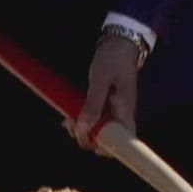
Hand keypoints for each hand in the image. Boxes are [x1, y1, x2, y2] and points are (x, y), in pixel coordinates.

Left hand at [71, 34, 142, 149]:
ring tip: (67, 120)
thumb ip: (92, 105)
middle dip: (87, 137)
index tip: (89, 143)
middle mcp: (122, 114)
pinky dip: (83, 120)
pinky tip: (71, 115)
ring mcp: (115, 109)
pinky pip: (96, 119)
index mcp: (125, 110)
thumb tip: (83, 129)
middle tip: (71, 126)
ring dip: (82, 129)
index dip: (109, 148)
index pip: (125, 140)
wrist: (121, 43)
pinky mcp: (107, 104)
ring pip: (100, 129)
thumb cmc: (113, 60)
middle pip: (108, 138)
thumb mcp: (100, 80)